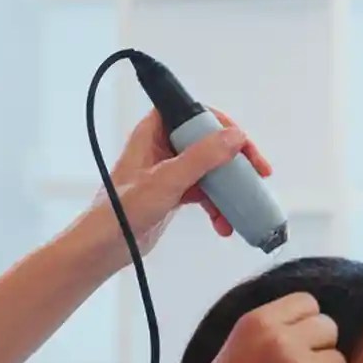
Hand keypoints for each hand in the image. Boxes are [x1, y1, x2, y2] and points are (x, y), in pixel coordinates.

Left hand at [80, 108, 272, 272]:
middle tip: (258, 173)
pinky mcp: (176, 192)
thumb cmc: (122, 211)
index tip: (242, 144)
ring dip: (230, 188)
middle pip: (210, 141)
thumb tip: (235, 137)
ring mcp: (170, 171)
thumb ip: (202, 157)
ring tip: (242, 207)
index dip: (222, 124)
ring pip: (211, 169)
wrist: (104, 248)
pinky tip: (223, 224)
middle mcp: (163, 147)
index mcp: (153, 133)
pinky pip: (207, 191)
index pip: (195, 114)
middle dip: (235, 160)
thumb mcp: (167, 181)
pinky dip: (218, 205)